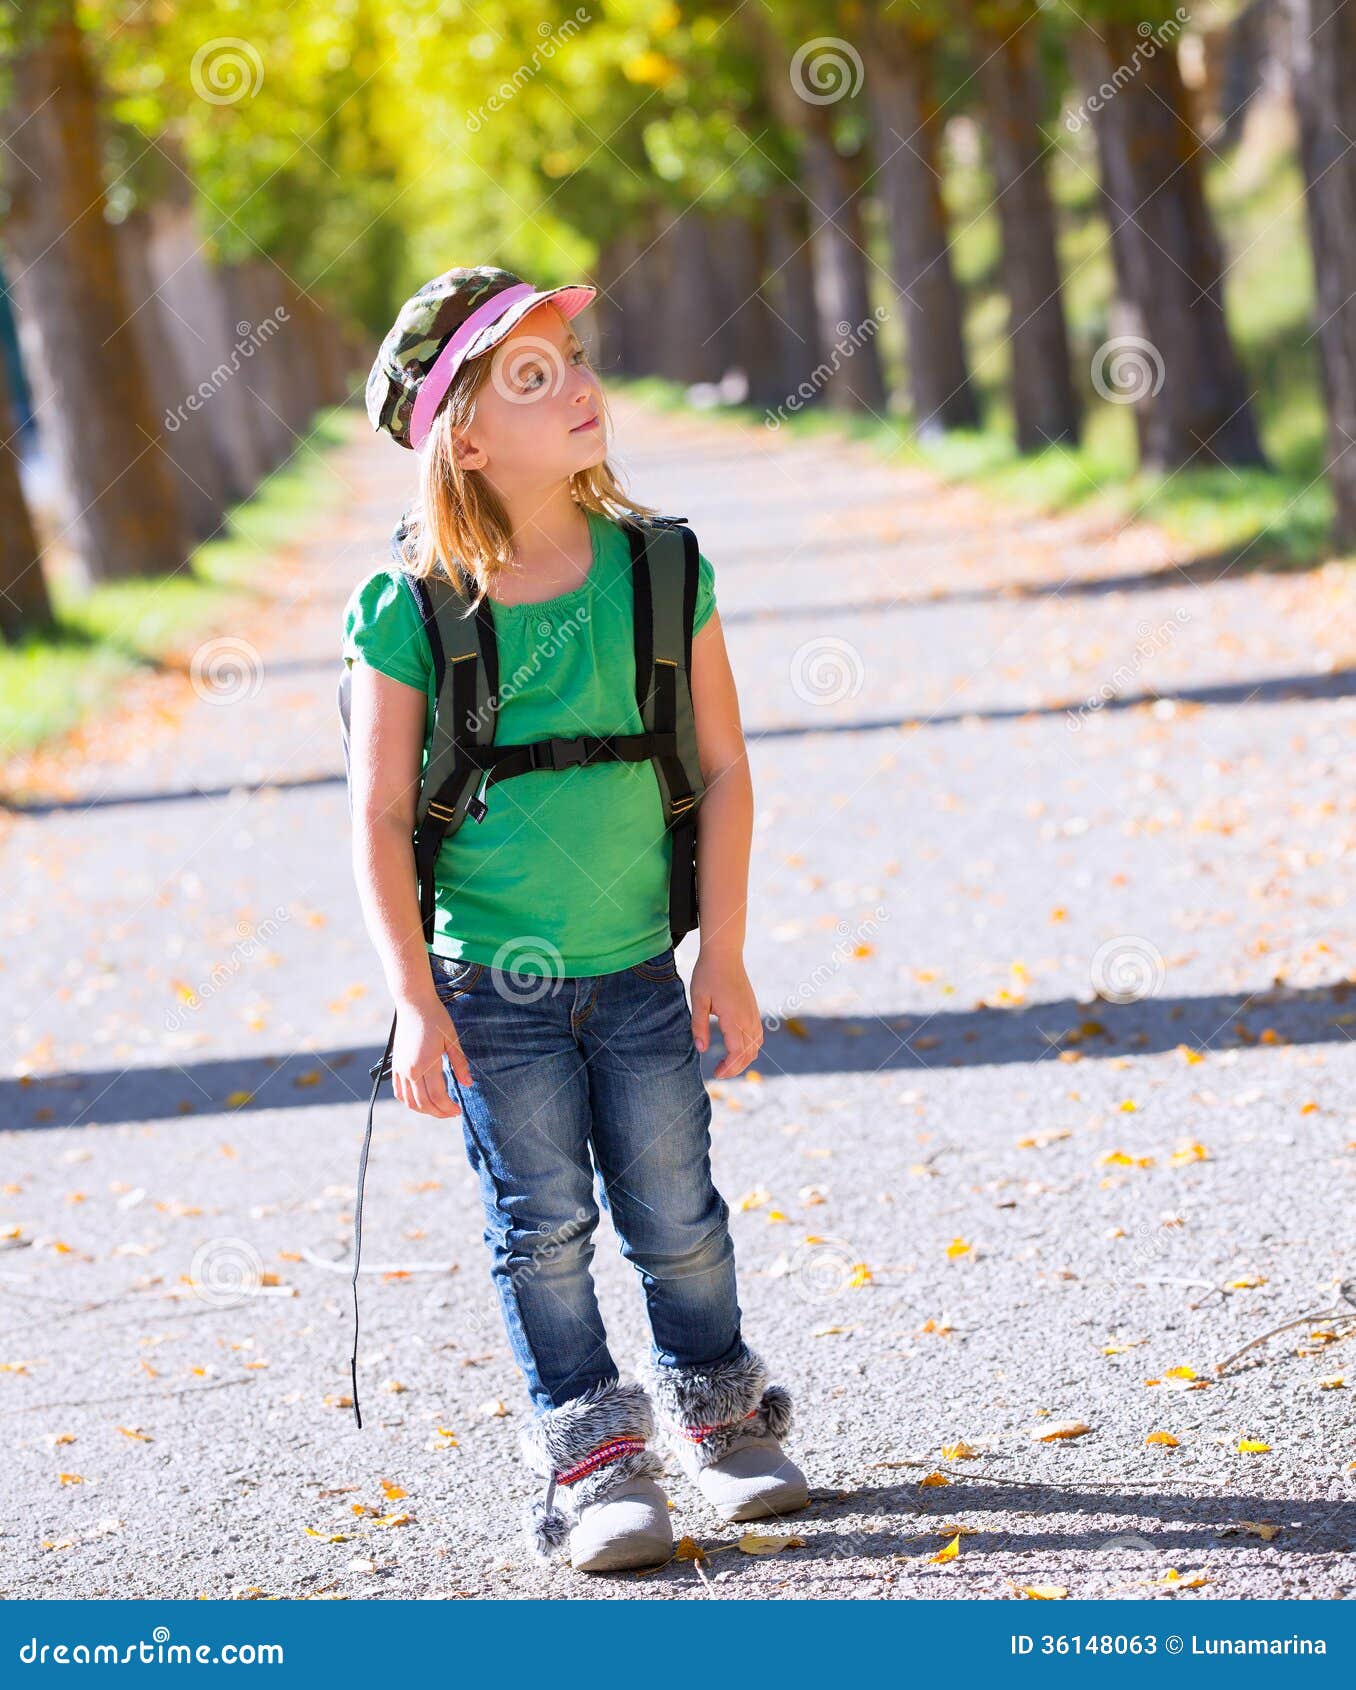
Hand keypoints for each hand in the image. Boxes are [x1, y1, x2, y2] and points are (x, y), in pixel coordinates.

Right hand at [391, 996, 472, 1117]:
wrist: (413, 1004)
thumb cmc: (435, 1018)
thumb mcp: (452, 1039)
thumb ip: (460, 1064)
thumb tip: (468, 1084)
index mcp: (426, 1063)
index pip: (437, 1096)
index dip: (448, 1108)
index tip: (458, 1111)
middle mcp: (410, 1069)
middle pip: (423, 1103)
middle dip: (438, 1113)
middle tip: (451, 1113)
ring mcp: (400, 1068)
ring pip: (409, 1101)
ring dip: (424, 1110)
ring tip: (438, 1110)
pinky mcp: (395, 1065)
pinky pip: (399, 1092)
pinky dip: (409, 1102)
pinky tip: (420, 1102)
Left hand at [690, 948, 763, 1078]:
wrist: (725, 954)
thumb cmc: (708, 974)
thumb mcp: (698, 1000)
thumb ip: (699, 1026)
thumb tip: (701, 1049)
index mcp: (734, 1018)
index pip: (738, 1053)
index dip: (729, 1068)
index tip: (716, 1073)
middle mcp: (748, 1018)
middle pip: (749, 1053)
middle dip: (736, 1068)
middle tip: (719, 1072)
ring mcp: (753, 1013)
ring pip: (756, 1045)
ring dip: (744, 1059)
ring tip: (727, 1064)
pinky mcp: (753, 1009)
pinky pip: (758, 1035)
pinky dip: (750, 1047)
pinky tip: (738, 1048)